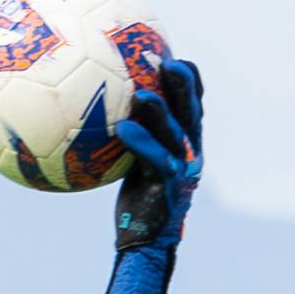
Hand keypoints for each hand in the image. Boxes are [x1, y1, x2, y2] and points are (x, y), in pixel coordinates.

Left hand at [100, 54, 204, 293]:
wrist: (145, 241)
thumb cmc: (136, 201)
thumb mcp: (135, 163)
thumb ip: (132, 135)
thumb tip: (101, 108)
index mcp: (186, 141)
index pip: (194, 102)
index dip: (187, 77)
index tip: (170, 52)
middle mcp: (191, 149)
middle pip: (192, 107)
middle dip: (182, 82)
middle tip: (163, 58)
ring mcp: (183, 166)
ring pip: (176, 130)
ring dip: (160, 109)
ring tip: (142, 92)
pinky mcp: (170, 184)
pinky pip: (155, 157)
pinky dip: (140, 140)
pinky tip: (122, 126)